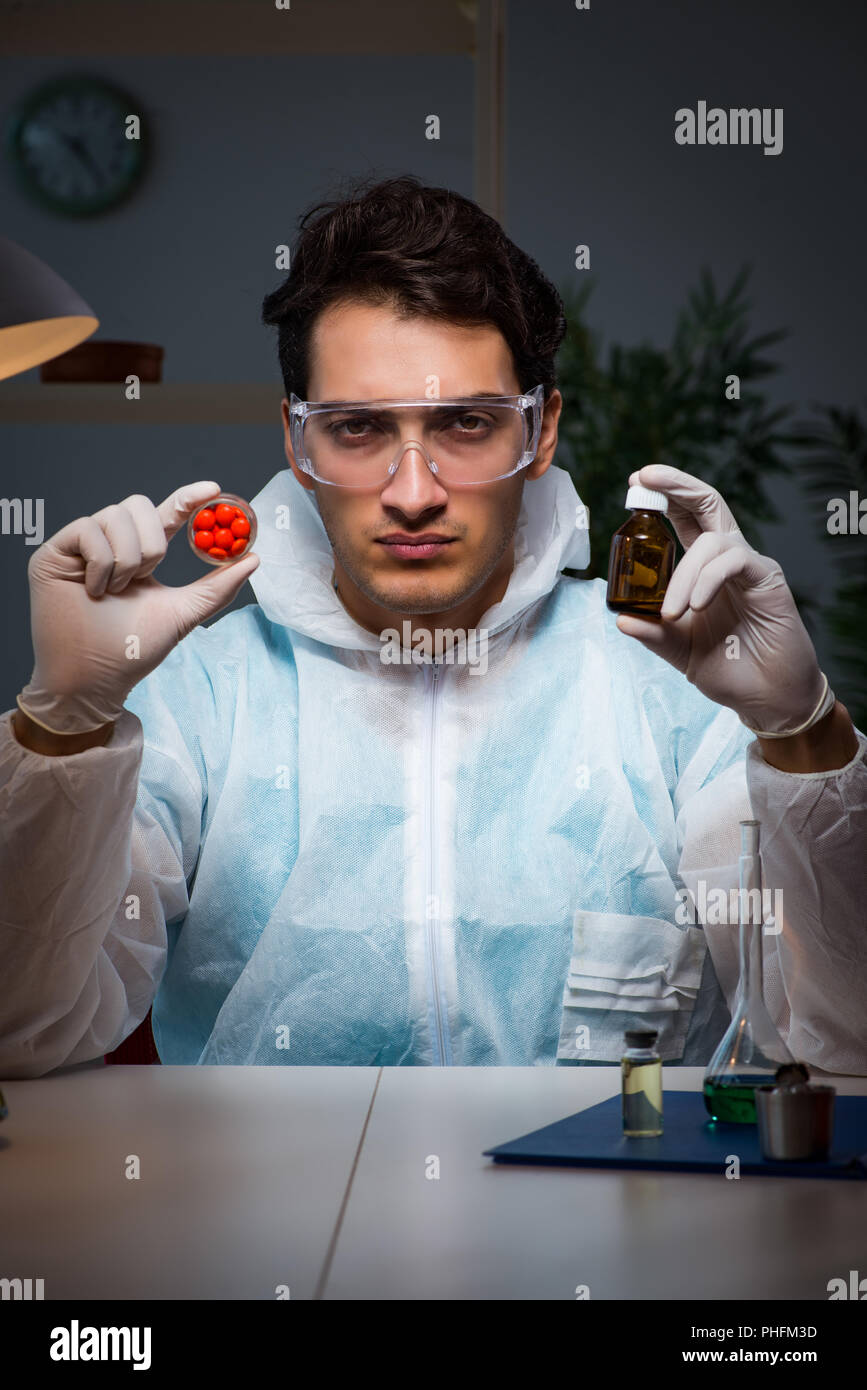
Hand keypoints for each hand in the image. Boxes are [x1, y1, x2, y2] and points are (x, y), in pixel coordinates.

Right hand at [18, 482, 258, 734]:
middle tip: (145, 576)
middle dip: (151, 542)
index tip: (214, 490)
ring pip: (115, 516)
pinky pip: (87, 529)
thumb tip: (253, 559)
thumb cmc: (133, 650)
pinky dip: (100, 562)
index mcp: (139, 554)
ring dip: (126, 559)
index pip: (164, 514)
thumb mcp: (183, 612)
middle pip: (138, 504)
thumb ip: (217, 586)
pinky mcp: (55, 552)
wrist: (96, 678)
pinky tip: (94, 590)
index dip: (188, 497)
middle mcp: (110, 543)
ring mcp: (81, 546)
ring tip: (114, 592)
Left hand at [613, 464, 825, 734]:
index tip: (635, 484)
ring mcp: (749, 567)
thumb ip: (654, 634)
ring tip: (672, 613)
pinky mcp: (767, 579)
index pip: (686, 520)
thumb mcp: (679, 651)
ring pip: (713, 542)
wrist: (767, 697)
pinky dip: (707, 579)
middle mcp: (728, 560)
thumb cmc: (729, 669)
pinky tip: (695, 605)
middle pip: (707, 504)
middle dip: (676, 485)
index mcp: (705, 569)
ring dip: (683, 574)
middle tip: (644, 479)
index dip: (663, 498)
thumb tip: (621, 619)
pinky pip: (733, 562)